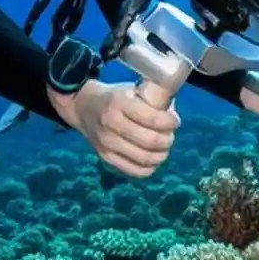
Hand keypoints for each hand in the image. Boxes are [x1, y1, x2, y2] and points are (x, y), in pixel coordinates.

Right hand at [48, 80, 178, 177]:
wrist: (83, 107)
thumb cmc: (114, 97)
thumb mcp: (131, 89)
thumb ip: (151, 99)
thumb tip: (173, 113)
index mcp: (119, 103)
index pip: (152, 118)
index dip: (170, 122)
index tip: (175, 121)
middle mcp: (111, 125)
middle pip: (150, 141)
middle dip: (168, 140)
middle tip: (170, 135)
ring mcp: (107, 144)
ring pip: (145, 158)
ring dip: (161, 155)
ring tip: (164, 147)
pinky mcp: (106, 158)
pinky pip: (134, 170)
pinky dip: (149, 168)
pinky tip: (153, 159)